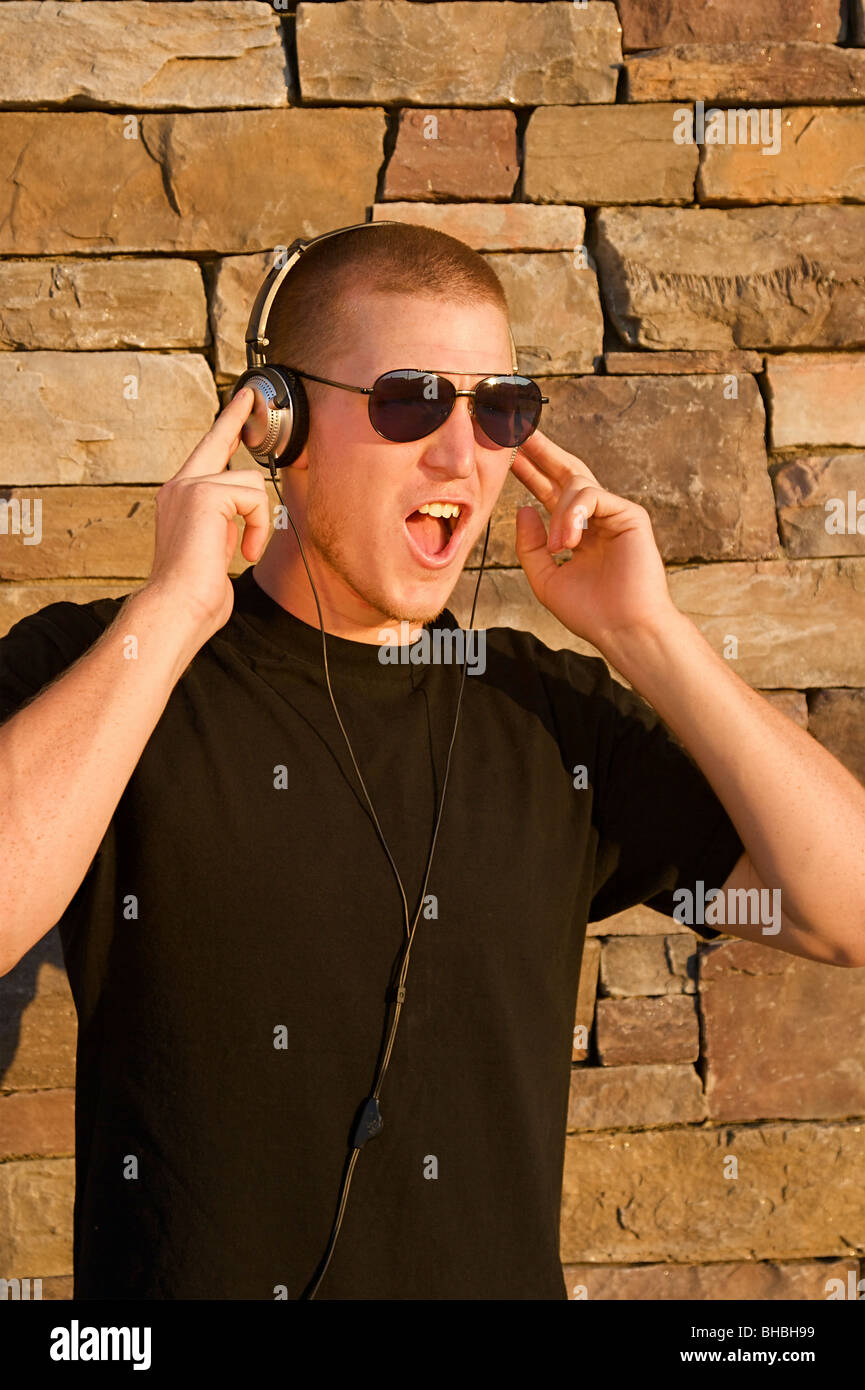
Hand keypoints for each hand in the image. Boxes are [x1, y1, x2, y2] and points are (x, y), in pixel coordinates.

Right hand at [144, 388, 270, 642]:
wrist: (178, 606)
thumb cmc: (194, 592)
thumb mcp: (213, 550)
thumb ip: (222, 526)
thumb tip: (241, 521)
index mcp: (179, 498)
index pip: (205, 454)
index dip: (225, 426)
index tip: (240, 402)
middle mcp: (179, 486)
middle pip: (217, 439)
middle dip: (236, 416)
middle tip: (250, 396)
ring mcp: (189, 486)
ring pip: (249, 482)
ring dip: (259, 520)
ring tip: (245, 551)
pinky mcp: (204, 493)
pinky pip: (253, 497)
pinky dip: (258, 527)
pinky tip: (244, 552)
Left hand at [512, 428, 674, 651]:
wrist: (622, 629)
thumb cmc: (590, 611)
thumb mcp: (545, 578)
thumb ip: (530, 545)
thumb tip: (523, 506)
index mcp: (575, 530)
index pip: (548, 491)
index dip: (528, 471)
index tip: (505, 453)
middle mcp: (594, 517)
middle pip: (566, 471)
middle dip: (542, 450)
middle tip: (518, 429)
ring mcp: (613, 514)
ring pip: (576, 486)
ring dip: (559, 514)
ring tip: (558, 547)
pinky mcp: (630, 514)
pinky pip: (593, 496)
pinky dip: (575, 515)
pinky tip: (569, 540)